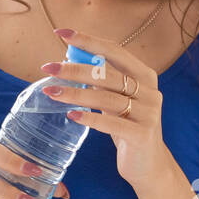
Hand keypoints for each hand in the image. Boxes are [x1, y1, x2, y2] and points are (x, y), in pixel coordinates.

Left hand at [42, 26, 175, 191]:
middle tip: (48, 68)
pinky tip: (70, 115)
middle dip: (74, 69)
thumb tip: (69, 61)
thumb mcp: (116, 100)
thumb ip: (102, 81)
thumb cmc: (127, 127)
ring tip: (51, 92)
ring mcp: (149, 113)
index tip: (62, 33)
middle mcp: (150, 91)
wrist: (149, 166)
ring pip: (106, 98)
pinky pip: (112, 123)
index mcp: (145, 76)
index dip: (88, 40)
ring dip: (75, 93)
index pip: (114, 51)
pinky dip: (90, 118)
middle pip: (107, 74)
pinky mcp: (143, 135)